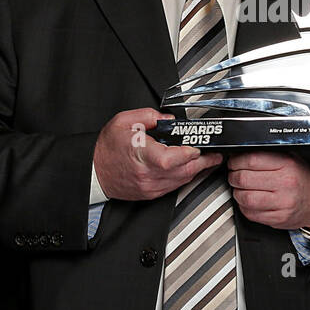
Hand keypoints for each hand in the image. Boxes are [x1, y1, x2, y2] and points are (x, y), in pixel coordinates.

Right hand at [93, 109, 223, 200]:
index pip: (173, 158)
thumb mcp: (124, 121)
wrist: (93, 171)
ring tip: (208, 160)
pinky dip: (185, 177)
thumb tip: (169, 120)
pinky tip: (190, 169)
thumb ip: (149, 116)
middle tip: (215, 154)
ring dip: (197, 170)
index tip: (199, 145)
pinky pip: (174, 186)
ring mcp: (150, 186)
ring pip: (182, 180)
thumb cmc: (106, 148)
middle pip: (184, 171)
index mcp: (142, 155)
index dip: (190, 152)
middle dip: (203, 162)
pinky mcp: (151, 193)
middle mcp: (148, 174)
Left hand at [227, 151, 309, 230]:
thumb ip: (270, 154)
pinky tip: (249, 201)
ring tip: (240, 189)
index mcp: (287, 165)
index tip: (234, 162)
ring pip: (244, 198)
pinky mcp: (277, 218)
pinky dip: (244, 207)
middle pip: (244, 179)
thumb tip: (243, 152)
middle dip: (233, 176)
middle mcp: (285, 184)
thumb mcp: (292, 159)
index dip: (237, 161)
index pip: (252, 160)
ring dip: (237, 192)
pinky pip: (250, 213)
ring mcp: (281, 203)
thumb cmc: (302, 180)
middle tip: (234, 175)